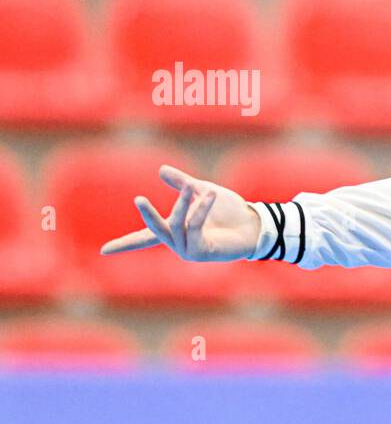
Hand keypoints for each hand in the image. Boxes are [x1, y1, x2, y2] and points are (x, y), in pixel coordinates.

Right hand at [99, 165, 261, 261]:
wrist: (254, 222)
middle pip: (154, 231)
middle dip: (147, 216)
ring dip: (184, 206)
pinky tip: (209, 197)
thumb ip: (182, 183)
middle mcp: (179, 243)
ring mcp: (189, 250)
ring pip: (174, 227)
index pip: (145, 238)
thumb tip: (161, 170)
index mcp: (175, 230)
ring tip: (194, 188)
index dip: (125, 244)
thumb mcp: (202, 191)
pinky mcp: (202, 253)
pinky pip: (193, 228)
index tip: (103, 252)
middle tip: (138, 199)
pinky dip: (199, 211)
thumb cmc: (231, 210)